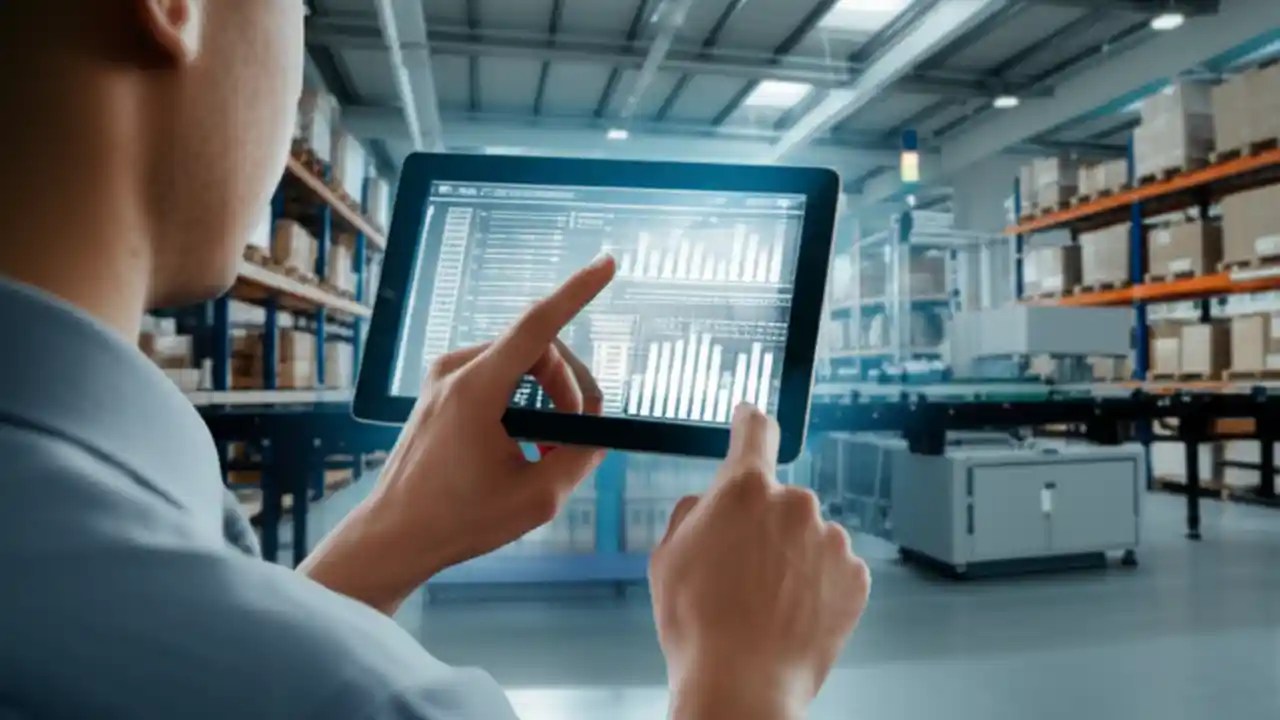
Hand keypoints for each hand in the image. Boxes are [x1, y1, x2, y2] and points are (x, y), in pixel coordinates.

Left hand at [301, 255, 615, 613]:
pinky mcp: (442, 389)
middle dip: (571, 388)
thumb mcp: (538, 499)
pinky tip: (529, 445)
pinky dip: (526, 403)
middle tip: (582, 434)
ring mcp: (444, 376)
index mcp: (476, 390)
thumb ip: (580, 459)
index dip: (577, 292)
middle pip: (539, 350)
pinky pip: (500, 376)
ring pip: (522, 363)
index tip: (606, 263)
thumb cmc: (458, 520)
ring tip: (553, 450)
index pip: (537, 325)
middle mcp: (456, 370)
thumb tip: (598, 433)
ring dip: (549, 399)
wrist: (394, 535)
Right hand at [650, 405, 870, 719]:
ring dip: (791, 558)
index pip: (755, 432)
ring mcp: (831, 540)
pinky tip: (790, 614)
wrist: (743, 684)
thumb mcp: (667, 556)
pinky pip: (832, 569)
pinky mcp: (855, 576)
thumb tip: (710, 502)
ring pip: (807, 537)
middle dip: (762, 525)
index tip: (750, 415)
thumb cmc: (697, 624)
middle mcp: (795, 503)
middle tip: (738, 571)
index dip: (749, 421)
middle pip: (778, 500)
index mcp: (745, 489)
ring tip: (764, 603)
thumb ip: (693, 513)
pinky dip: (815, 585)